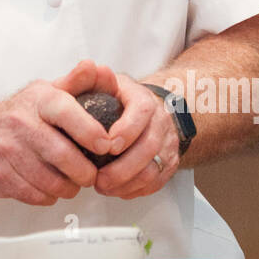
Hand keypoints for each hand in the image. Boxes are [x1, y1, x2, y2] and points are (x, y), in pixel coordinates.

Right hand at [0, 60, 116, 204]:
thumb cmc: (20, 115)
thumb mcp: (45, 93)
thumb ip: (76, 82)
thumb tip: (97, 68)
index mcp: (37, 99)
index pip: (66, 112)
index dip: (90, 131)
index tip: (106, 145)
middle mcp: (19, 122)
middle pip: (62, 154)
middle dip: (85, 172)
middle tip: (91, 175)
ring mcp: (6, 149)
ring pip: (50, 181)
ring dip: (68, 188)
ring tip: (71, 183)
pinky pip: (35, 195)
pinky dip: (49, 196)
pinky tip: (49, 188)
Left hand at [83, 67, 179, 199]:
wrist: (147, 111)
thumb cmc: (115, 100)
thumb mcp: (103, 84)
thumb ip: (90, 79)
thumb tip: (88, 67)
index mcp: (143, 98)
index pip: (142, 112)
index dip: (127, 130)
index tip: (108, 145)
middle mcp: (160, 119)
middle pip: (149, 147)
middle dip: (123, 168)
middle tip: (98, 179)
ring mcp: (167, 142)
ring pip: (154, 169)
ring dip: (127, 183)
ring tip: (103, 187)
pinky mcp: (170, 162)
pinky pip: (157, 182)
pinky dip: (136, 190)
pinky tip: (117, 191)